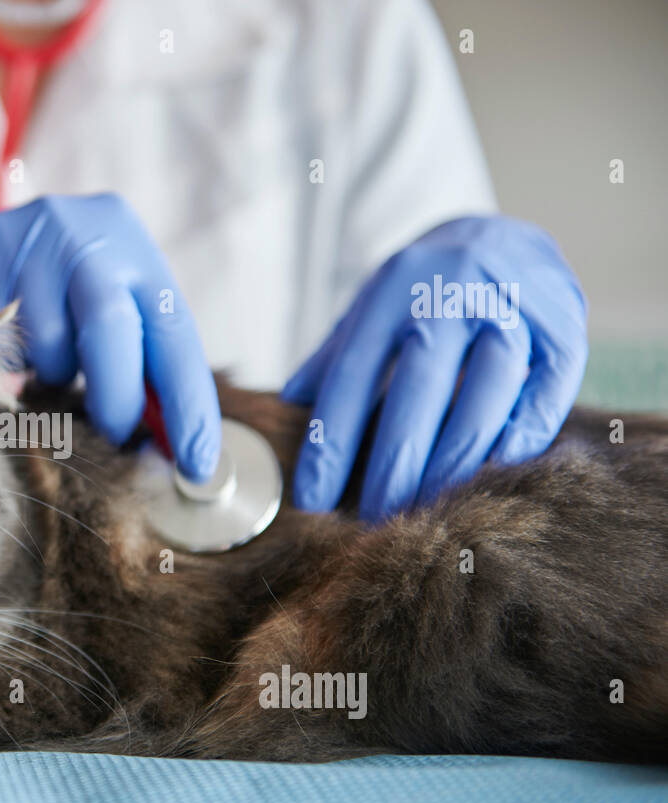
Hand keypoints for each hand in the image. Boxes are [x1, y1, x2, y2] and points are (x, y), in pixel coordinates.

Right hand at [0, 193, 221, 480]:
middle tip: (114, 435)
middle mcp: (80, 232)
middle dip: (116, 395)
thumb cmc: (56, 303)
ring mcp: (21, 240)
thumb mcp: (108, 316)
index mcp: (131, 246)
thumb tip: (168, 445)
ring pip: (45, 341)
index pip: (172, 329)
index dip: (187, 402)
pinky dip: (4, 369)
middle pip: (109, 323)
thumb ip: (139, 367)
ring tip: (38, 369)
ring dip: (50, 376)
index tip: (196, 462)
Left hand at [283, 215, 587, 521]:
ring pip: (484, 395)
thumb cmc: (420, 292)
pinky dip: (517, 440)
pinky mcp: (563, 327)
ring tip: (429, 510)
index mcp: (392, 289)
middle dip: (395, 464)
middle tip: (375, 520)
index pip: (353, 376)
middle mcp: (452, 290)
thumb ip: (332, 359)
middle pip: (421, 390)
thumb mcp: (369, 309)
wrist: (501, 237)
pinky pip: (542, 394)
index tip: (314, 498)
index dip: (332, 443)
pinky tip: (490, 476)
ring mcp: (512, 306)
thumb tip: (287, 408)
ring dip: (454, 462)